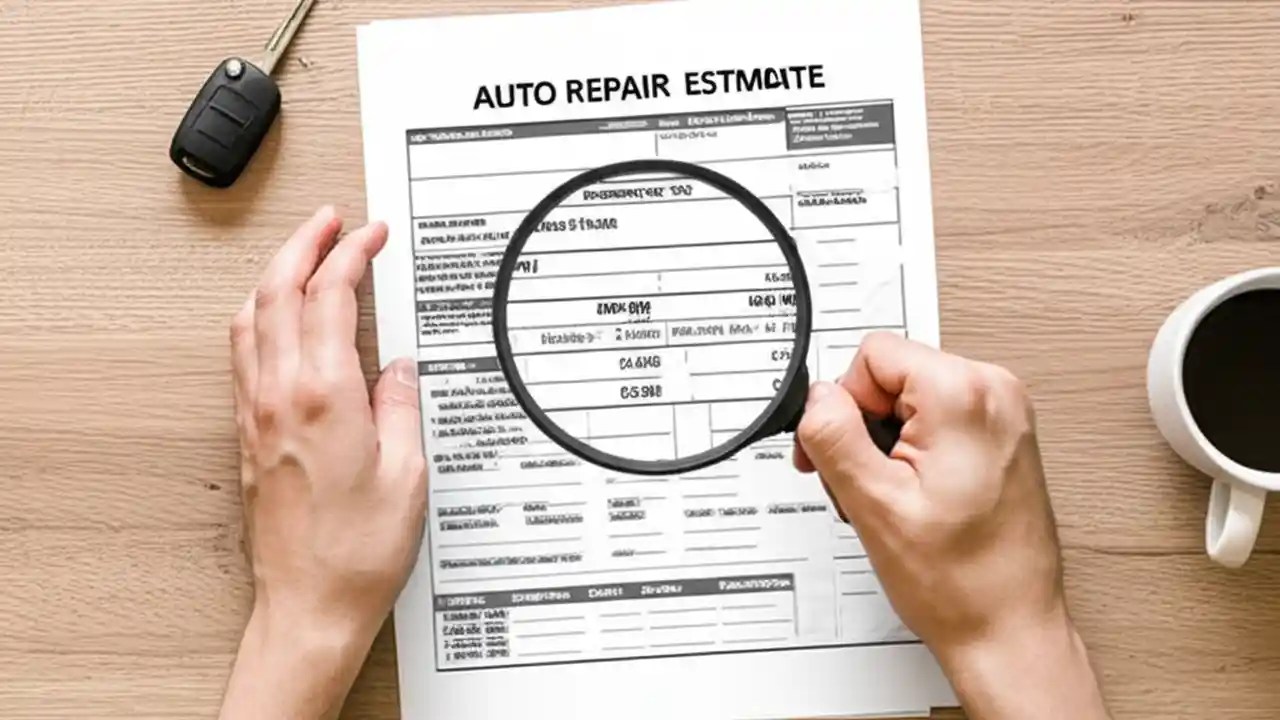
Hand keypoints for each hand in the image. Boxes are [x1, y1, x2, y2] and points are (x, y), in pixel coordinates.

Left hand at [219, 206, 426, 719]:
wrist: (310, 604)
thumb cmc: (358, 552)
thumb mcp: (408, 473)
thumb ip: (402, 406)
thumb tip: (400, 367)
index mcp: (326, 396)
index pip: (330, 297)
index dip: (351, 255)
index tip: (370, 235)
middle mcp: (281, 396)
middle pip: (279, 291)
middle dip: (305, 244)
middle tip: (329, 220)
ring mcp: (256, 413)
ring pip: (251, 317)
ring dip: (275, 274)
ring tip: (300, 253)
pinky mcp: (246, 434)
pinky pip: (242, 352)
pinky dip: (257, 315)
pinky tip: (271, 316)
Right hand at [793, 332, 1107, 719]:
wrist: (1008, 629)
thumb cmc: (961, 583)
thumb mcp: (872, 504)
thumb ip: (832, 436)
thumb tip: (816, 398)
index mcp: (966, 396)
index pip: (873, 354)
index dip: (844, 405)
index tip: (841, 452)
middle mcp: (996, 393)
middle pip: (892, 373)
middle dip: (863, 426)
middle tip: (862, 483)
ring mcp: (1005, 415)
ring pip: (911, 398)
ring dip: (885, 443)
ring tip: (893, 497)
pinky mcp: (1003, 437)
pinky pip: (937, 419)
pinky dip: (913, 452)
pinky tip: (913, 496)